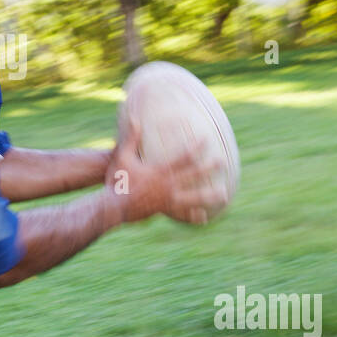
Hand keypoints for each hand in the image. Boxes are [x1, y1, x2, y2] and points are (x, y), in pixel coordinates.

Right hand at [103, 115, 226, 226]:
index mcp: (160, 171)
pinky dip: (193, 215)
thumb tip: (134, 118)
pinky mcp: (163, 211)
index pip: (183, 157)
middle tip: (223, 162)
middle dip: (209, 168)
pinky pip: (182, 213)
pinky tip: (203, 218)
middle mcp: (168, 185)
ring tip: (224, 194)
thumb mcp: (122, 157)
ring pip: (194, 197)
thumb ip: (131, 138)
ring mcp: (167, 200)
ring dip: (209, 195)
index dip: (196, 147)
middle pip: (194, 175)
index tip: (207, 140)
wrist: (112, 206)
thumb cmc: (116, 180)